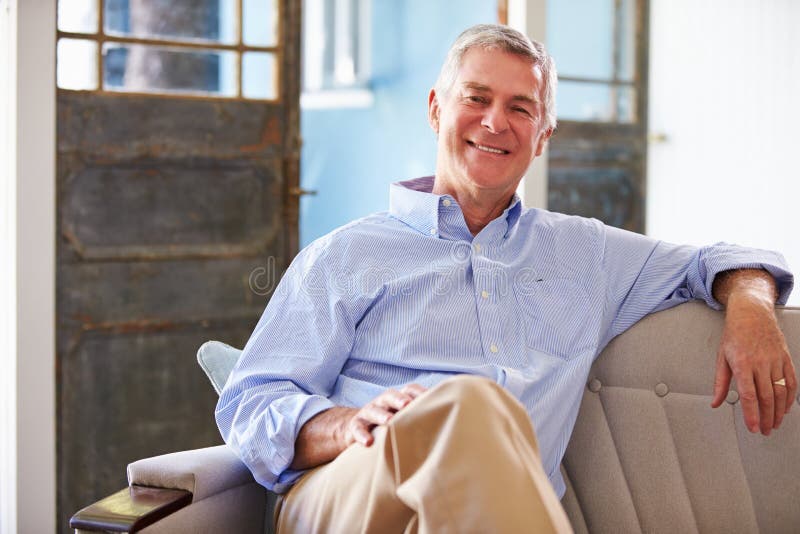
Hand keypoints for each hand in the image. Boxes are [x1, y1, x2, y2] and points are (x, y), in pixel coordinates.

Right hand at [344, 384, 426, 446]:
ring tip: (388, 422)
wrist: (359, 429)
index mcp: (399, 398)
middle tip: (407, 405)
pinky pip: (357, 428)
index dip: (419, 392)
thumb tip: (458, 418)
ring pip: (373, 410)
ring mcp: (368, 412)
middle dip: (399, 399)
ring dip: (380, 414)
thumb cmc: (392, 424)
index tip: (432, 398)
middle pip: (391, 396)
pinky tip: (368, 443)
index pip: (410, 390)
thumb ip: (425, 416)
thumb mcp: (406, 418)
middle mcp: (383, 402)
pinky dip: (362, 434)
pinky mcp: (355, 426)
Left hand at [711, 291, 796, 434]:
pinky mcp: (785, 358)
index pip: (749, 395)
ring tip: (775, 424)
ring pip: (781, 392)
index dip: (752, 414)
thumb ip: (720, 383)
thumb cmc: (735, 334)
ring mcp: (775, 361)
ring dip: (779, 412)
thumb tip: (716, 402)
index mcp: (742, 363)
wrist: (752, 313)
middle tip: (765, 431)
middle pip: (767, 397)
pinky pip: (791, 381)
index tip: (753, 428)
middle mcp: (761, 363)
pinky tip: (786, 408)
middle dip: (767, 418)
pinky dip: (790, 397)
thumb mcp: (721, 357)